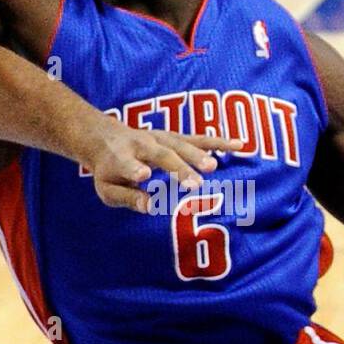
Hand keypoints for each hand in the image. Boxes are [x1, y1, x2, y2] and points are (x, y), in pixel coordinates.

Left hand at [82, 118, 236, 212]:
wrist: (104, 137)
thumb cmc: (109, 171)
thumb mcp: (107, 189)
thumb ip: (127, 197)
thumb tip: (149, 207)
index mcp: (120, 158)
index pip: (127, 164)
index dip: (135, 169)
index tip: (145, 175)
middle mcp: (141, 144)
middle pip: (160, 154)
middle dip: (177, 167)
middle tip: (195, 184)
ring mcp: (159, 137)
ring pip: (180, 143)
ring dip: (196, 154)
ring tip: (212, 167)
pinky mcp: (173, 136)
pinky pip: (197, 138)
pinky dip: (217, 141)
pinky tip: (238, 145)